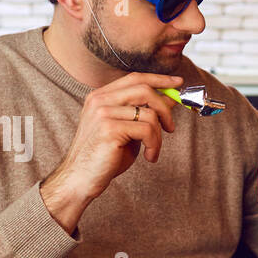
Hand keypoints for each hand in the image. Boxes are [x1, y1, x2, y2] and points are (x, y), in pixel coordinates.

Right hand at [42, 72, 182, 232]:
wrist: (80, 179)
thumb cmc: (105, 157)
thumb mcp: (128, 130)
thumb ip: (143, 114)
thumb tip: (169, 101)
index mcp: (101, 97)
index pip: (135, 78)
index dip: (159, 79)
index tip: (177, 82)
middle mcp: (100, 100)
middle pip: (144, 89)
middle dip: (165, 109)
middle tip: (170, 128)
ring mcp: (103, 113)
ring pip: (149, 113)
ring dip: (159, 136)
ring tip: (153, 151)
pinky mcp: (109, 129)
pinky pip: (147, 130)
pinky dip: (154, 145)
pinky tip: (149, 157)